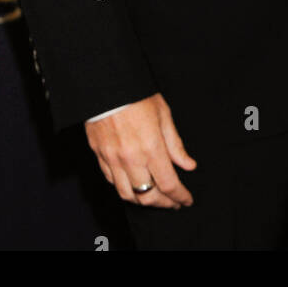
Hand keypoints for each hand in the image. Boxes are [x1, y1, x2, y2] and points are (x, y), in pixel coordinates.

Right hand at [84, 92, 196, 208]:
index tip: (186, 200)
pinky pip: (111, 181)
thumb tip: (188, 165)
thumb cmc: (137, 94)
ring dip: (142, 201)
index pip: (168, 184)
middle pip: (148, 196)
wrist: (106, 83)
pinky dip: (124, 188)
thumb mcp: (163, 114)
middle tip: (173, 202)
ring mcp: (112, 159)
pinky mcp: (99, 155)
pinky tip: (133, 184)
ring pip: (127, 195)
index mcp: (151, 147)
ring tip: (154, 198)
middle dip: (164, 203)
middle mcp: (131, 158)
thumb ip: (175, 144)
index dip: (180, 196)